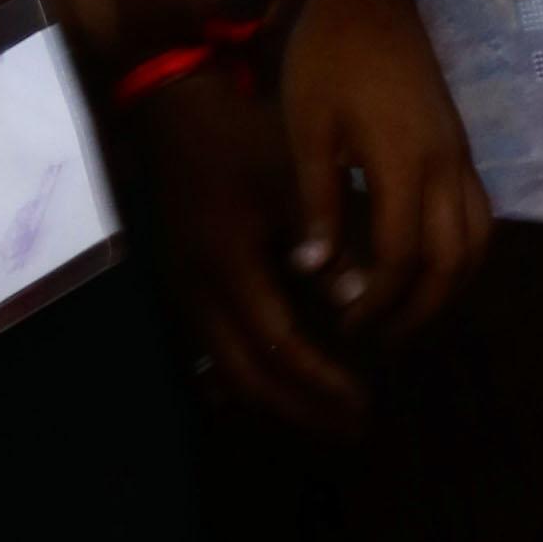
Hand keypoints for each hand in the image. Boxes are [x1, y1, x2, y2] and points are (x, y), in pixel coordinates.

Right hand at [133, 51, 367, 432]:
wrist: (178, 112)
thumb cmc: (244, 137)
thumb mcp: (293, 180)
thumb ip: (325, 239)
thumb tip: (355, 298)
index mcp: (228, 265)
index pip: (279, 345)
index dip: (322, 380)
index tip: (364, 400)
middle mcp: (198, 290)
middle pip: (247, 375)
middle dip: (302, 407)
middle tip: (354, 428)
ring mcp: (185, 290)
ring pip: (227, 369)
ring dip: (280, 398)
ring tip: (330, 416)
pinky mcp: (186, 284)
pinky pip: (216, 348)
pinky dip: (254, 374)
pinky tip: (285, 390)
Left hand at [280, 0, 491, 347]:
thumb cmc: (324, 57)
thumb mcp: (307, 131)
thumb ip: (318, 203)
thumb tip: (316, 271)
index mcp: (404, 164)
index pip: (401, 256)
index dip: (376, 299)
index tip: (345, 321)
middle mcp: (446, 165)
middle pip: (453, 261)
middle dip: (420, 307)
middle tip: (379, 333)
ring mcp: (460, 153)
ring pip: (478, 240)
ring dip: (449, 284)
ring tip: (407, 308)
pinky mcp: (460, 144)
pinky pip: (478, 213)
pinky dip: (460, 251)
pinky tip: (424, 259)